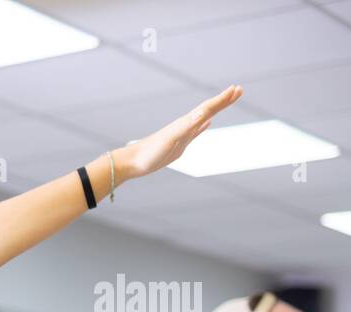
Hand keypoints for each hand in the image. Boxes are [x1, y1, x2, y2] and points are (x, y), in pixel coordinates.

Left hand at [120, 85, 242, 178]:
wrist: (133, 162)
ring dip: (216, 110)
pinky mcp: (179, 144)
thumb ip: (187, 127)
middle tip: (239, 90)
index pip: (208, 108)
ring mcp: (183, 134)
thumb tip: (204, 114)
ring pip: (204, 118)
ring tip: (226, 101)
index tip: (236, 89)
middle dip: (224, 101)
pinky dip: (203, 126)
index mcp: (185, 123)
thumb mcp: (171, 140)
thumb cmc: (150, 152)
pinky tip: (207, 123)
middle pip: (208, 109)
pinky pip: (195, 131)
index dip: (222, 99)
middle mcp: (185, 126)